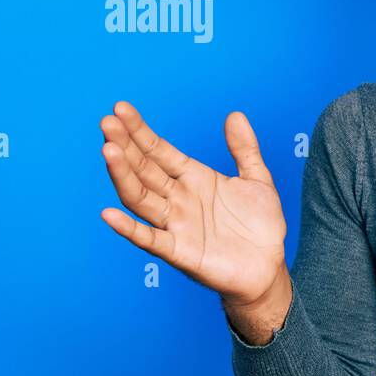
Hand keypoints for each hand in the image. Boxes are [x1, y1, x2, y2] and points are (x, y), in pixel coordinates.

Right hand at [99, 101, 287, 306]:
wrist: (269, 267)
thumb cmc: (260, 225)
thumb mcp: (257, 180)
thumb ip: (245, 149)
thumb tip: (235, 114)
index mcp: (193, 178)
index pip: (159, 150)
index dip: (140, 130)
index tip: (121, 108)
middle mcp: (178, 199)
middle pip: (144, 169)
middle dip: (125, 146)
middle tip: (107, 122)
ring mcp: (175, 225)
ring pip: (141, 198)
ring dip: (123, 176)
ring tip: (108, 151)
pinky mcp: (180, 252)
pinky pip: (149, 240)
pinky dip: (129, 229)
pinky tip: (109, 215)